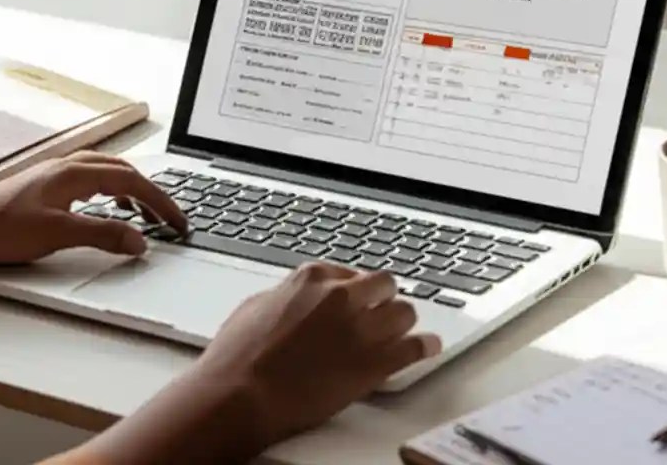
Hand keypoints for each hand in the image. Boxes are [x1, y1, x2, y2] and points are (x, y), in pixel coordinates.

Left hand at [0, 152, 186, 263]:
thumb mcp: (56, 236)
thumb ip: (102, 235)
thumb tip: (140, 241)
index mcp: (73, 173)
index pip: (132, 180)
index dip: (161, 202)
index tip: (179, 222)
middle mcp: (66, 167)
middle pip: (124, 171)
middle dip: (152, 194)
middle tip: (171, 219)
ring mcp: (54, 175)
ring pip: (107, 174)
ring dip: (132, 191)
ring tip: (147, 214)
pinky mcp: (44, 187)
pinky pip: (90, 181)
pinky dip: (110, 192)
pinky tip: (108, 208)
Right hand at [197, 262, 442, 449]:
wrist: (241, 394)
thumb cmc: (238, 356)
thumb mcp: (256, 307)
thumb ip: (287, 296)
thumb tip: (295, 299)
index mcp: (312, 278)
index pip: (349, 273)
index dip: (354, 289)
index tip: (356, 298)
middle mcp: (342, 297)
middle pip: (384, 285)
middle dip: (382, 299)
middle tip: (380, 312)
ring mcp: (361, 329)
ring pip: (404, 312)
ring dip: (401, 322)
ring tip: (400, 332)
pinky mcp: (374, 363)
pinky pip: (416, 347)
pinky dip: (425, 347)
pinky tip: (429, 347)